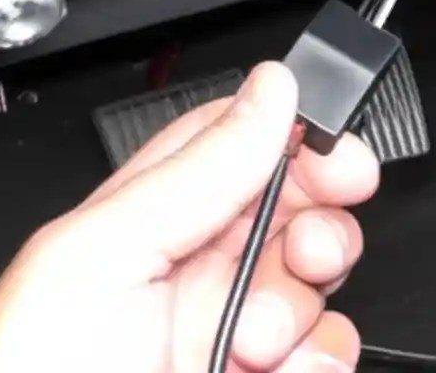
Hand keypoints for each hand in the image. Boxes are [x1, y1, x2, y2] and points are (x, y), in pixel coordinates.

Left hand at [0, 62, 378, 372]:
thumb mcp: (100, 255)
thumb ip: (194, 171)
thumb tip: (270, 90)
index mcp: (150, 221)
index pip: (243, 147)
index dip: (298, 137)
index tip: (335, 151)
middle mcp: (194, 275)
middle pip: (298, 216)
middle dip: (320, 227)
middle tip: (306, 250)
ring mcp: (227, 336)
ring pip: (320, 293)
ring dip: (301, 314)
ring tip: (247, 342)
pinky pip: (325, 360)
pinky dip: (315, 366)